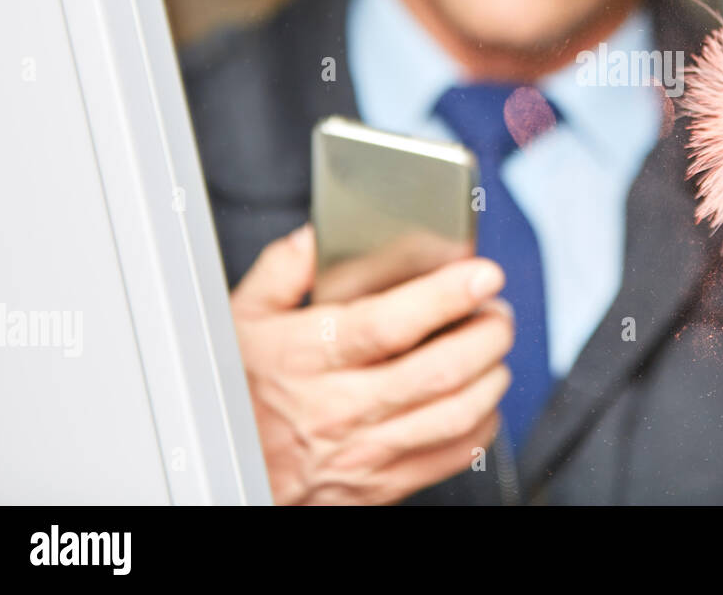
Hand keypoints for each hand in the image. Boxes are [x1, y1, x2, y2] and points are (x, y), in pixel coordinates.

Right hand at [230, 225, 513, 503]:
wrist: (226, 470)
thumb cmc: (237, 393)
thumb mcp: (240, 321)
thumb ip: (282, 270)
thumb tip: (320, 236)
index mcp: (306, 357)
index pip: (389, 324)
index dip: (445, 297)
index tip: (481, 275)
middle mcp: (339, 407)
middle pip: (439, 370)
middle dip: (487, 334)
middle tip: (496, 311)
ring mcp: (364, 451)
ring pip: (456, 414)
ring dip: (492, 376)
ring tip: (493, 348)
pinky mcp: (380, 485)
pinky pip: (452, 454)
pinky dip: (481, 423)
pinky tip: (478, 397)